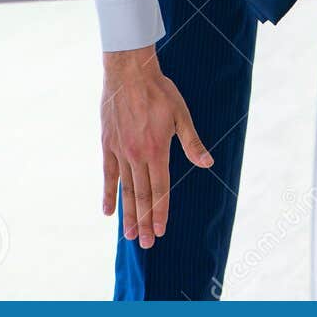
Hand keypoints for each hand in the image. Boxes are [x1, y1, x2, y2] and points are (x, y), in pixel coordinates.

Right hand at [101, 48, 211, 247]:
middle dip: (145, 221)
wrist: (129, 73)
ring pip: (125, 189)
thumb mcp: (182, 115)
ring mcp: (120, 152)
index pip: (160, 189)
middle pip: (142, 196)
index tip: (161, 231)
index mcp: (157, 150)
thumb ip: (192, 143)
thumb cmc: (159, 92)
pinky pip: (108, 175)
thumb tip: (208, 164)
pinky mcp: (108, 145)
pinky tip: (108, 211)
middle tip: (146, 244)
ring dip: (128, 214)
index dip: (161, 212)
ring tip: (129, 235)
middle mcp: (137, 156)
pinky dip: (108, 194)